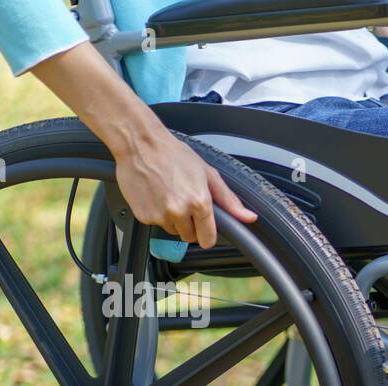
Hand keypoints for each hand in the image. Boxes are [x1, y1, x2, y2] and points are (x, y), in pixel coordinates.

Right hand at [113, 128, 256, 247]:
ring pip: (173, 230)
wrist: (139, 144)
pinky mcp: (144, 216)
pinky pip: (155, 223)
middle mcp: (179, 211)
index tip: (205, 228)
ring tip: (168, 194)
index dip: (208, 234)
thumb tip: (248, 217)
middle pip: (190, 237)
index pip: (208, 239)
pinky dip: (156, 213)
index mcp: (199, 202)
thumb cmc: (173, 155)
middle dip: (190, 224)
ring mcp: (160, 215)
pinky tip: (156, 195)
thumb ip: (228, 200)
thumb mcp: (207, 174)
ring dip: (173, 219)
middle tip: (184, 202)